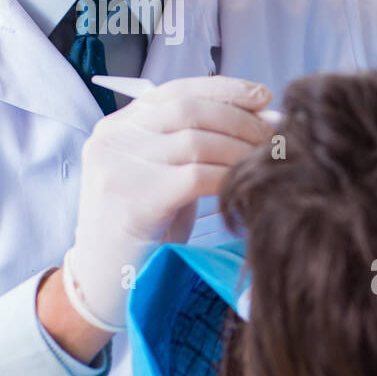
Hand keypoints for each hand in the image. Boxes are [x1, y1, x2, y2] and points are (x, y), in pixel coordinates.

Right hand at [66, 75, 273, 330]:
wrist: (102, 285)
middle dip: (240, 120)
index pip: (177, 90)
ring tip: (267, 163)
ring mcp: (117, 166)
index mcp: (117, 126)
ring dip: (241, 150)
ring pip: (197, 141)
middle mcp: (111, 138)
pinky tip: (245, 189)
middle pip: (190, 110)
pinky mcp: (132, 198)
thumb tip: (262, 119)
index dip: (225, 89)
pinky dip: (229, 178)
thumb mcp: (161, 176)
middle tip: (274, 138)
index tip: (263, 97)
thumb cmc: (142, 232)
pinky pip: (196, 176)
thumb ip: (196, 145)